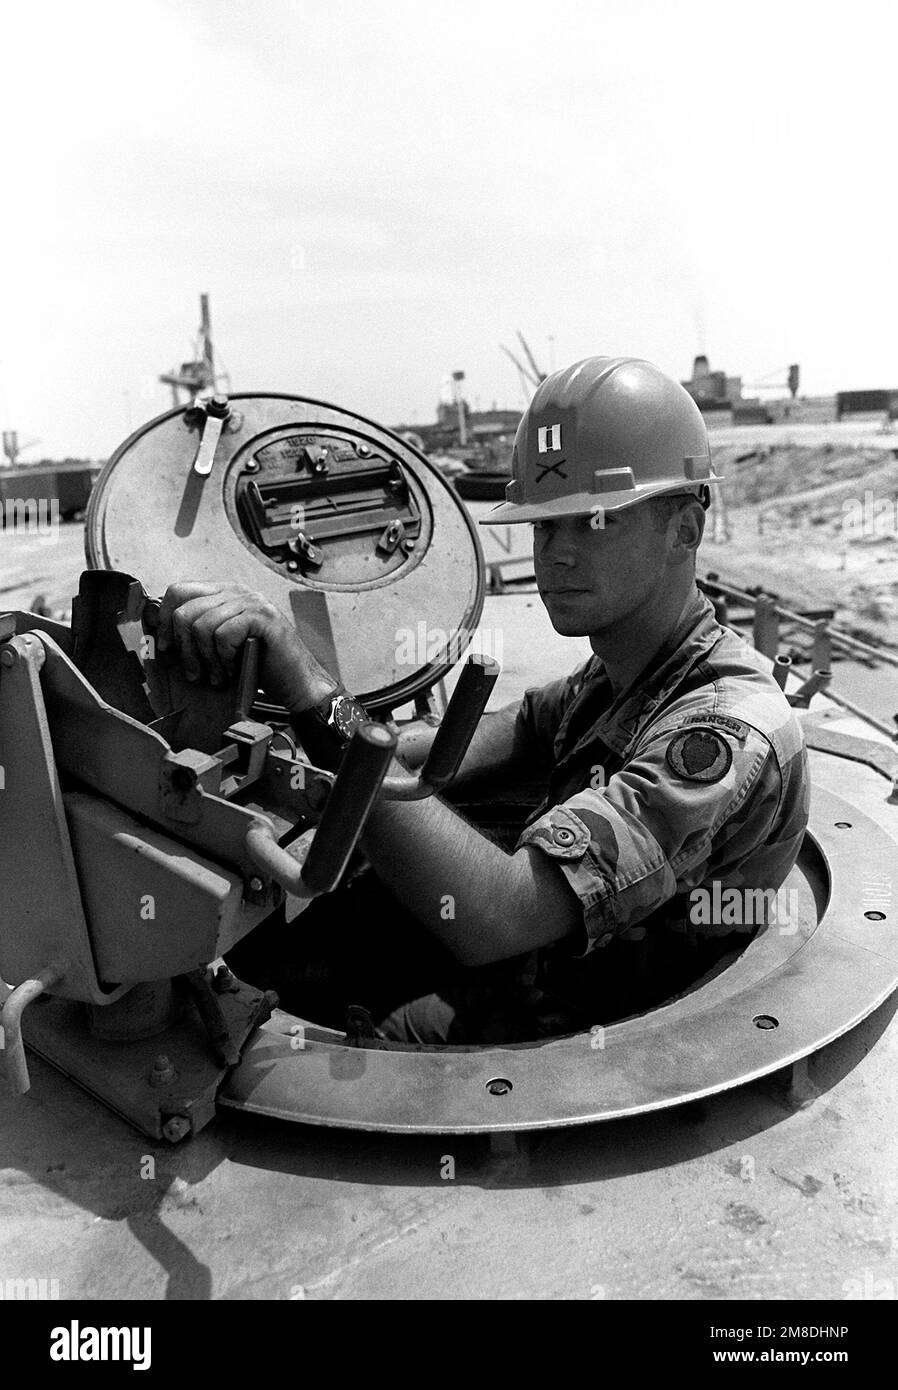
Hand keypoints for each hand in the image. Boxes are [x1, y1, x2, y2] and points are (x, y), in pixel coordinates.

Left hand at [155, 582, 338, 712]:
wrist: (297, 684)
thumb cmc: (258, 666)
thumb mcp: (220, 645)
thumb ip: (196, 632)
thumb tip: (160, 631)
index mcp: (224, 593)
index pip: (178, 591)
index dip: (166, 621)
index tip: (168, 648)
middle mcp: (237, 592)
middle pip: (184, 610)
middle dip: (184, 648)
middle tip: (196, 673)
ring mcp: (252, 602)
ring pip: (202, 625)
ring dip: (207, 659)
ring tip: (218, 675)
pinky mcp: (263, 617)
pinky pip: (224, 634)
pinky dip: (224, 657)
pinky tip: (234, 668)